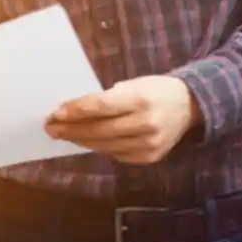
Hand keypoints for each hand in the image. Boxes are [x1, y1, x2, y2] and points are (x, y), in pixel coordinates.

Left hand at [45, 75, 202, 163]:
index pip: (101, 106)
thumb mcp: (134, 84)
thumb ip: (108, 97)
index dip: (77, 111)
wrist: (189, 106)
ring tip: (64, 135)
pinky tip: (88, 142)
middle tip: (51, 128)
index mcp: (141, 99)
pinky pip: (117, 155)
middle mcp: (145, 123)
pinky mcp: (149, 157)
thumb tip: (75, 110)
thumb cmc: (155, 90)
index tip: (56, 113)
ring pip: (105, 146)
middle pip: (100, 130)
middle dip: (72, 129)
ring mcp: (149, 144)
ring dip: (82, 140)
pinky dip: (100, 148)